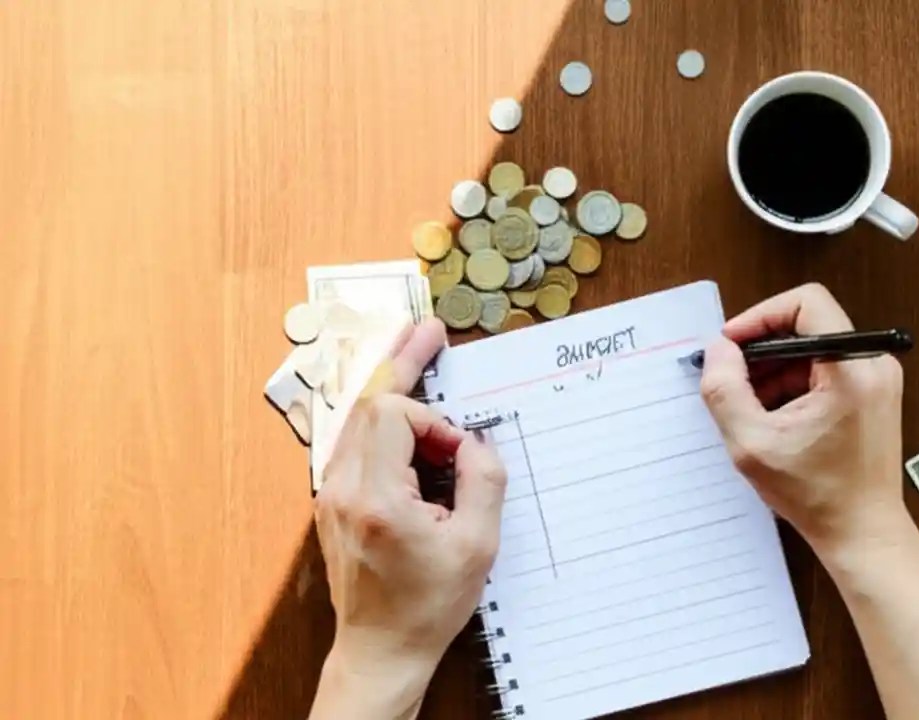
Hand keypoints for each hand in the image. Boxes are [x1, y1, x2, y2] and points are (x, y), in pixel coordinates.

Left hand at [310, 319, 506, 716]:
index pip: (393, 415)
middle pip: (366, 403)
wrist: (381, 651)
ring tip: (416, 351)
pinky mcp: (332, 502)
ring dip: (392, 391)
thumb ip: (483, 479)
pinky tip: (407, 413)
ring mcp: (330, 495)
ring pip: (357, 419)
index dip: (435, 422)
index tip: (461, 455)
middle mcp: (341, 489)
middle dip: (402, 365)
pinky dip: (385, 423)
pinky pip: (355, 443)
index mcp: (375, 499)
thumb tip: (477, 439)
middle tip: (429, 330)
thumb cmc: (427, 605)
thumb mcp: (477, 545)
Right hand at [700, 284, 905, 555]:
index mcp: (851, 370)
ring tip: (752, 406)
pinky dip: (795, 383)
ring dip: (776, 368)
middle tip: (733, 378)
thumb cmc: (816, 495)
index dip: (761, 316)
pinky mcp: (874, 393)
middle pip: (808, 323)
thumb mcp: (752, 444)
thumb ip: (725, 390)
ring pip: (814, 346)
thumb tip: (718, 349)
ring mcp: (878, 379)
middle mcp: (873, 365)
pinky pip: (826, 368)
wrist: (862, 531)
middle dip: (763, 348)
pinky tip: (774, 416)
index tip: (732, 344)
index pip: (806, 302)